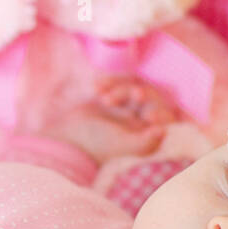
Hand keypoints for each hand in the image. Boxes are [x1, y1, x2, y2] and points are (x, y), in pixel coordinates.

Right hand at [39, 76, 173, 164]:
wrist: (62, 140)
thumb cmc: (93, 147)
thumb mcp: (122, 146)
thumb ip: (146, 142)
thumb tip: (164, 131)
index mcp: (144, 135)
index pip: (165, 118)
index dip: (161, 112)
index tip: (149, 115)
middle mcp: (135, 122)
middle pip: (150, 98)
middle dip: (142, 94)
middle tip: (135, 96)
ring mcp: (120, 109)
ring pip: (132, 87)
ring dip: (121, 87)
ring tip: (104, 98)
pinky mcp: (106, 98)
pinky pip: (114, 82)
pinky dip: (107, 82)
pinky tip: (95, 87)